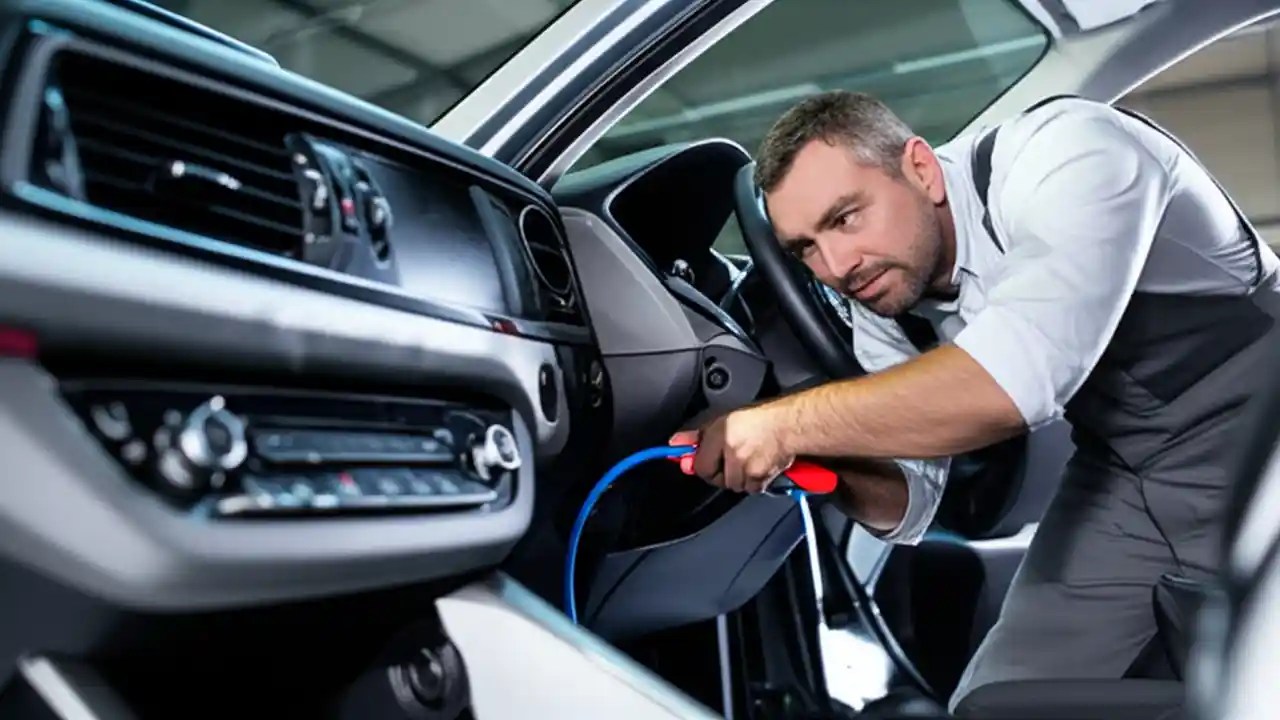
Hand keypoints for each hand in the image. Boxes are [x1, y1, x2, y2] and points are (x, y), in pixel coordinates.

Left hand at [669, 406, 794, 493]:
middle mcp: (732, 452)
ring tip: (747, 462)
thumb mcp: (723, 422)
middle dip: (722, 473)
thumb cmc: (758, 421)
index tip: (705, 463)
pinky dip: (754, 482)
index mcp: (720, 435)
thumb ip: (698, 436)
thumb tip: (675, 443)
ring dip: (738, 478)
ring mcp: (746, 467)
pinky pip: (751, 488)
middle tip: (731, 460)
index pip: (700, 466)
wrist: (787, 426)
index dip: (702, 466)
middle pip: (717, 479)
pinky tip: (758, 467)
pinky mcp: (761, 477)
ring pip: (734, 485)